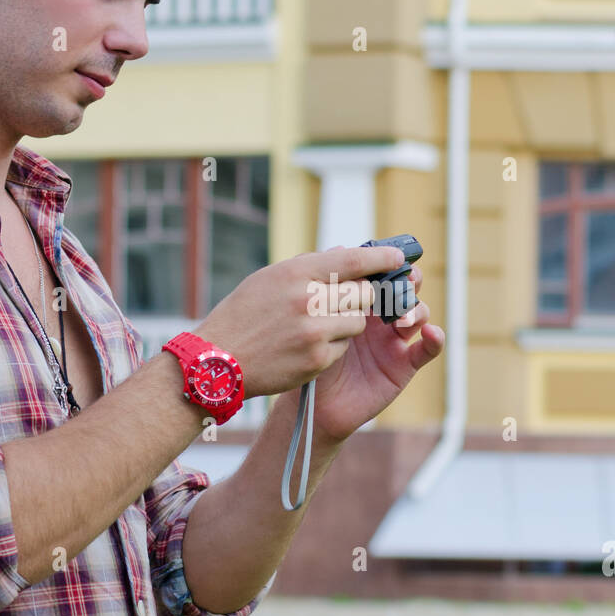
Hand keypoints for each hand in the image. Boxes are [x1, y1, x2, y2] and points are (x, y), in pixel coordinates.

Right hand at [193, 244, 408, 397]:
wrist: (216, 361)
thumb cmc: (241, 316)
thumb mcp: (268, 279)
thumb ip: (307, 266)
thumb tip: (344, 254)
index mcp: (296, 273)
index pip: (353, 260)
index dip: (381, 258)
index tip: (397, 256)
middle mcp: (308, 299)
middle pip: (364, 293)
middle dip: (365, 296)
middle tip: (356, 299)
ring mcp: (314, 331)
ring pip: (356, 322)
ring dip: (346, 323)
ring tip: (319, 326)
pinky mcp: (317, 359)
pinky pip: (343, 347)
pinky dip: (333, 346)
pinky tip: (308, 346)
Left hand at [308, 245, 444, 445]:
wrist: (311, 402)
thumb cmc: (309, 357)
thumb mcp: (315, 317)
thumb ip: (327, 286)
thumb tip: (338, 247)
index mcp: (360, 302)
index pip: (382, 275)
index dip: (389, 264)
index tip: (389, 256)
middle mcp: (381, 318)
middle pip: (406, 290)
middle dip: (409, 280)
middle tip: (406, 278)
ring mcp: (395, 340)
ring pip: (419, 314)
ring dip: (417, 309)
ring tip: (403, 318)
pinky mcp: (404, 365)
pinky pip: (427, 350)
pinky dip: (435, 339)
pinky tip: (431, 333)